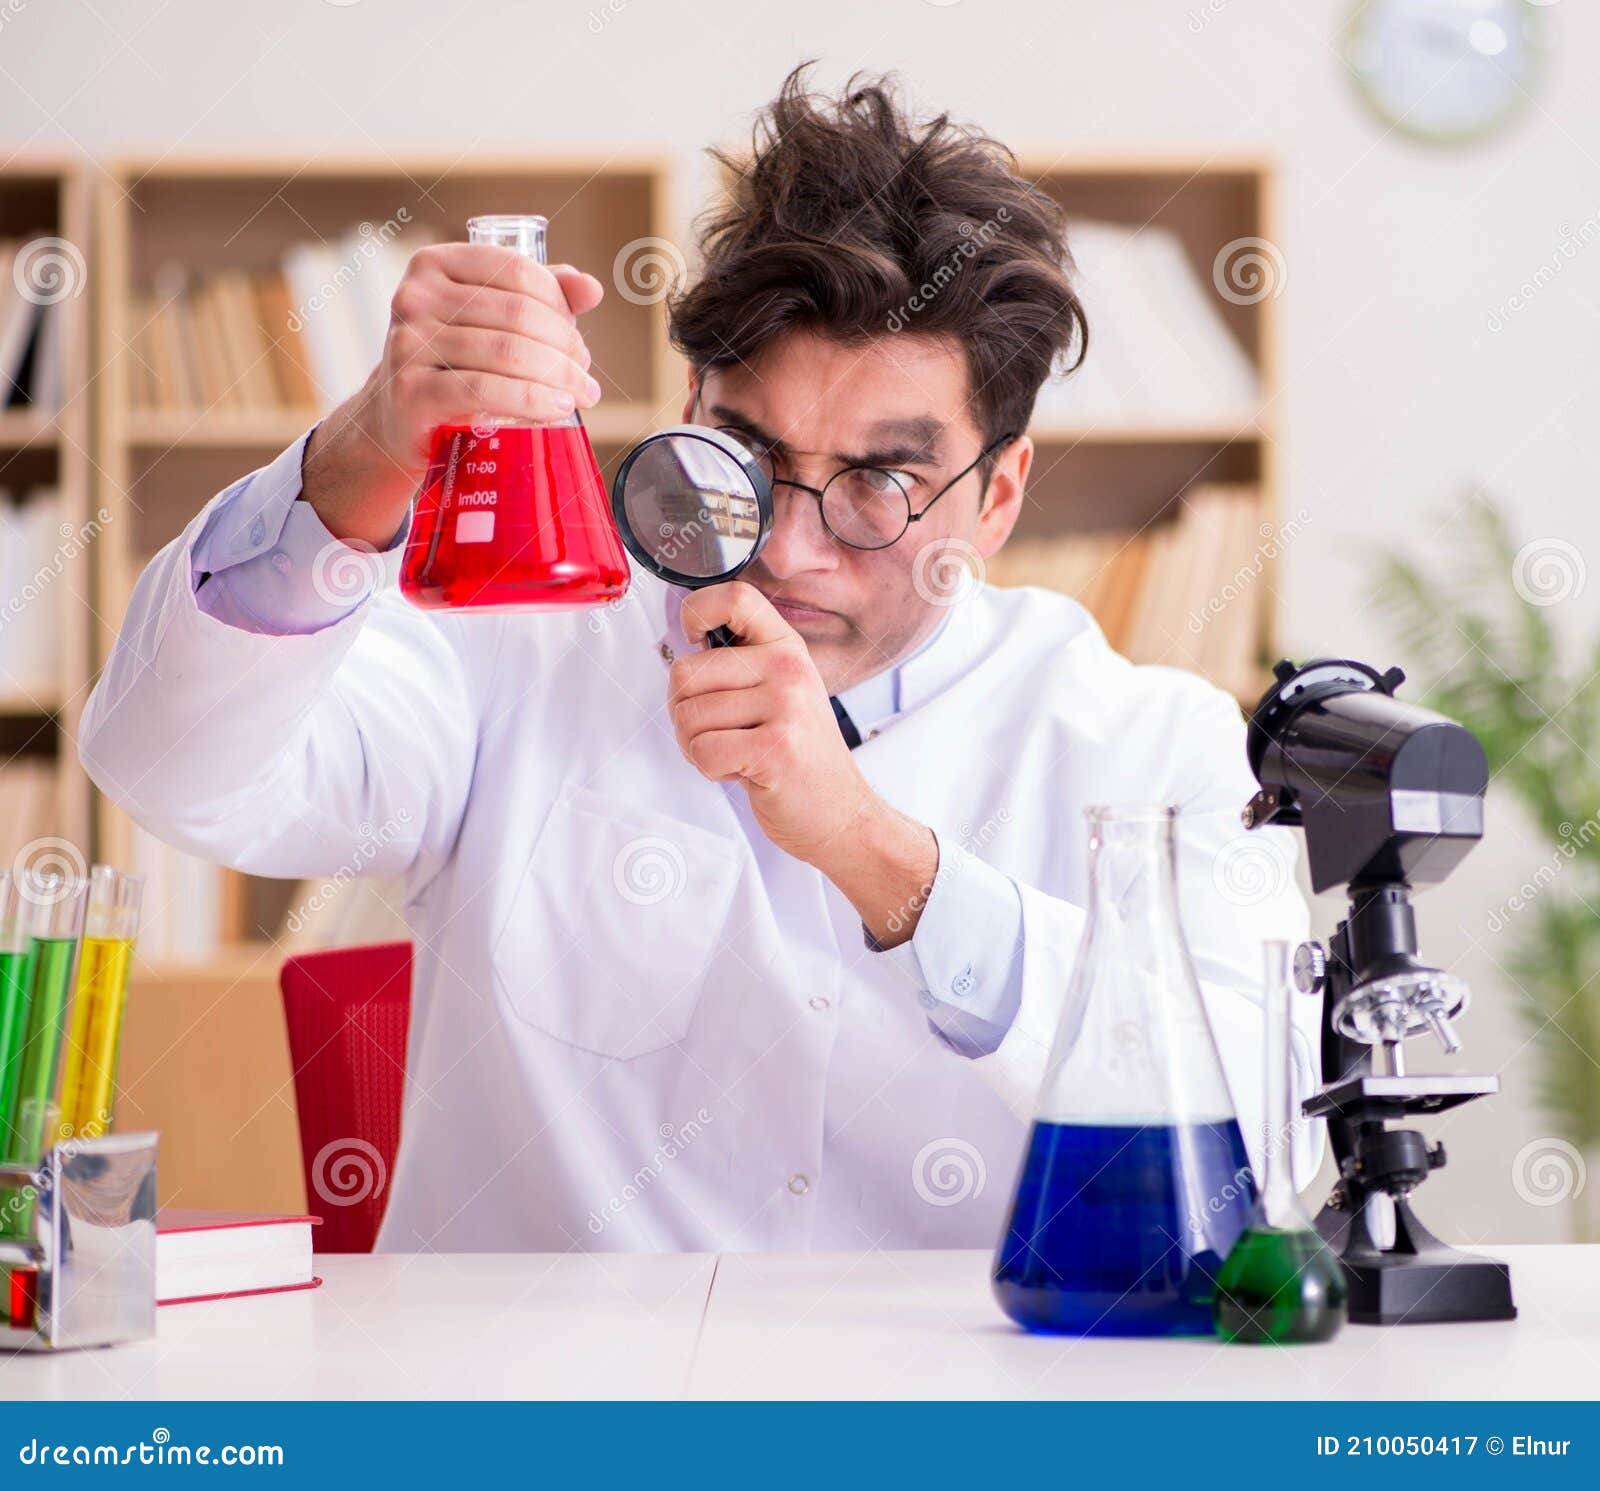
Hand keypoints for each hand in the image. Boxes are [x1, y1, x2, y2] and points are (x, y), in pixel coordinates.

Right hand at [303, 243, 604, 547]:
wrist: (401, 420)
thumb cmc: (454, 364)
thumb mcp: (490, 321)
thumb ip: (538, 296)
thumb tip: (590, 288)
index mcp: (435, 264)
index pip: (517, 271)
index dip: (559, 304)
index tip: (576, 339)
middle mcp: (416, 297)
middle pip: (518, 314)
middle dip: (565, 347)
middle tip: (584, 375)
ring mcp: (409, 343)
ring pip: (507, 353)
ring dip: (559, 377)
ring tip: (581, 395)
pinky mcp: (410, 391)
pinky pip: (485, 391)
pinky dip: (532, 400)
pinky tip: (558, 408)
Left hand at [669, 583, 869, 864]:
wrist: (841, 812)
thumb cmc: (800, 757)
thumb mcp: (781, 694)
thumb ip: (739, 667)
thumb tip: (683, 651)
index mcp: (786, 648)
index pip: (734, 597)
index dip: (696, 611)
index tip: (692, 640)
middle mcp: (788, 668)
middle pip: (686, 672)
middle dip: (685, 712)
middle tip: (719, 733)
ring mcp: (785, 706)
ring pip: (688, 716)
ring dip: (698, 746)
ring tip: (738, 753)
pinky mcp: (776, 747)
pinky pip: (703, 751)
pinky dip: (710, 769)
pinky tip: (744, 771)